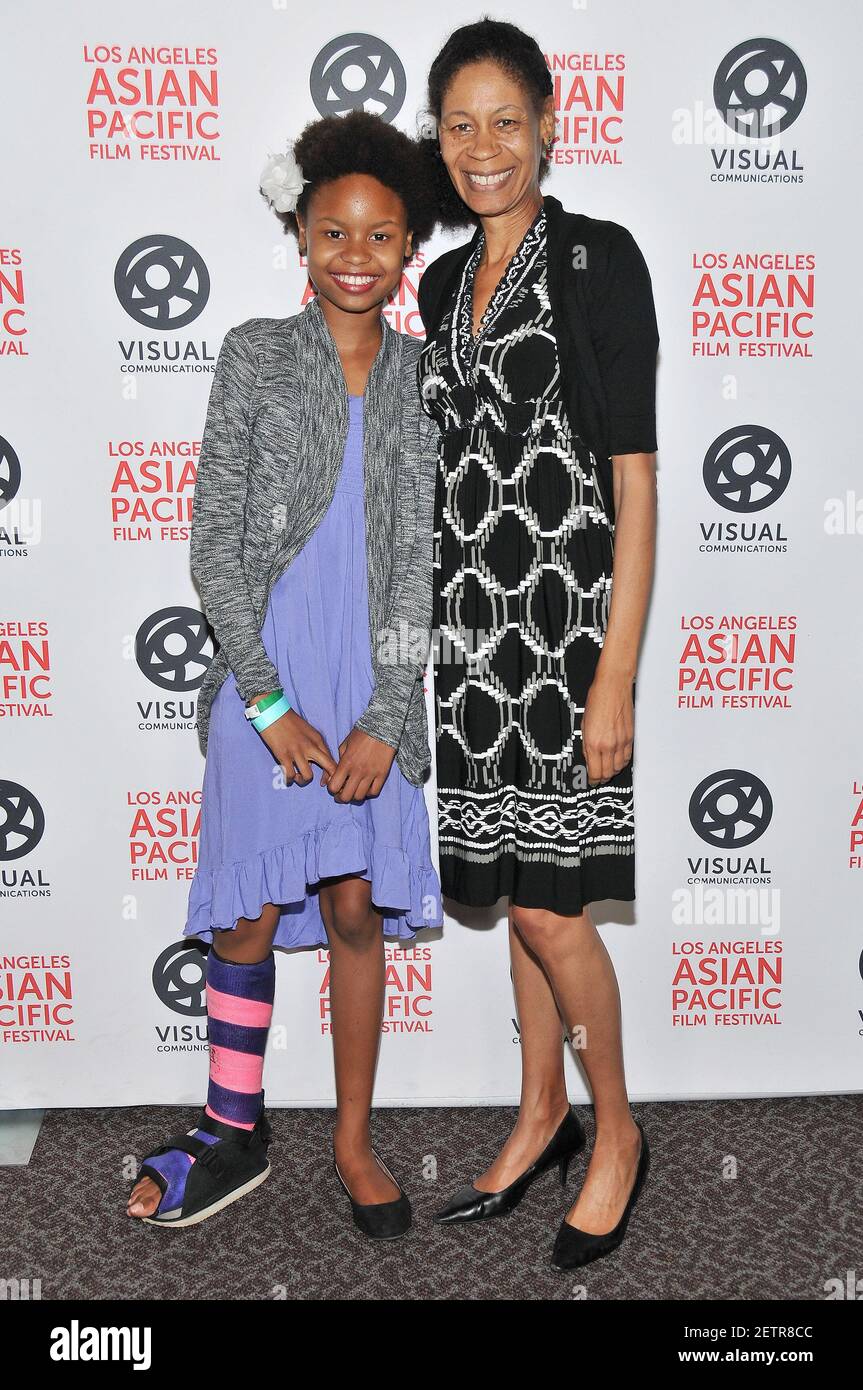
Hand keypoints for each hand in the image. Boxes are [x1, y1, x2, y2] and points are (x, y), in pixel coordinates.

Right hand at [254, 705, 336, 786]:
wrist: (273, 712)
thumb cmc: (290, 721)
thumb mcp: (309, 731)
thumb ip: (315, 745)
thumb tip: (316, 762)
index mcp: (318, 740)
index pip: (333, 760)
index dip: (333, 774)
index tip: (326, 780)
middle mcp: (311, 747)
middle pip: (329, 768)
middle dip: (329, 781)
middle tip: (321, 785)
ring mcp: (297, 752)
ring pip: (308, 776)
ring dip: (303, 781)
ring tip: (297, 778)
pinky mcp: (283, 755)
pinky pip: (290, 775)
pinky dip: (289, 780)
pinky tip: (288, 778)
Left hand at [322, 728, 395, 803]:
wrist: (383, 727)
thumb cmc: (362, 733)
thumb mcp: (345, 744)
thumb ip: (339, 760)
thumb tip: (335, 775)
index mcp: (346, 762)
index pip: (334, 786)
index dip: (331, 790)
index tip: (334, 786)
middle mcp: (358, 771)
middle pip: (346, 796)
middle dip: (340, 798)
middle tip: (340, 795)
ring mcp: (371, 774)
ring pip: (360, 797)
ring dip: (354, 797)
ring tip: (353, 792)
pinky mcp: (382, 774)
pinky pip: (374, 792)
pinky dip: (368, 793)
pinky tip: (366, 788)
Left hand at [582, 669, 633, 785]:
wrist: (613, 686)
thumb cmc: (597, 700)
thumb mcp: (584, 724)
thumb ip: (587, 745)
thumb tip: (588, 758)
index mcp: (594, 743)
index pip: (595, 772)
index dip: (593, 780)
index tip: (591, 781)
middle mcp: (609, 745)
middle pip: (608, 772)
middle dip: (603, 777)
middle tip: (598, 777)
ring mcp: (621, 741)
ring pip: (619, 767)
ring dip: (613, 771)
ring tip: (607, 769)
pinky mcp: (630, 737)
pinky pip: (627, 756)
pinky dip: (622, 762)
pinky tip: (617, 760)